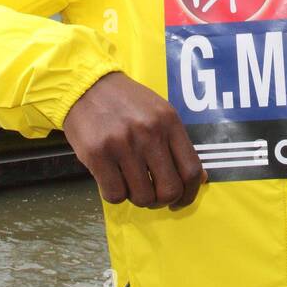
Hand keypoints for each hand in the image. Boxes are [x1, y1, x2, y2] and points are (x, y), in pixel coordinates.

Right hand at [62, 71, 206, 211]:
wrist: (87, 86)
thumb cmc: (125, 102)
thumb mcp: (159, 112)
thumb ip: (177, 143)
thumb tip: (199, 178)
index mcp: (169, 122)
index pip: (191, 170)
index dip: (189, 194)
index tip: (181, 200)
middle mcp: (149, 133)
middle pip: (169, 190)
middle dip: (163, 201)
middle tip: (154, 196)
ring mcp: (123, 145)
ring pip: (143, 197)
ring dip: (138, 198)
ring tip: (131, 183)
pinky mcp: (98, 155)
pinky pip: (115, 195)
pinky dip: (116, 195)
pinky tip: (114, 180)